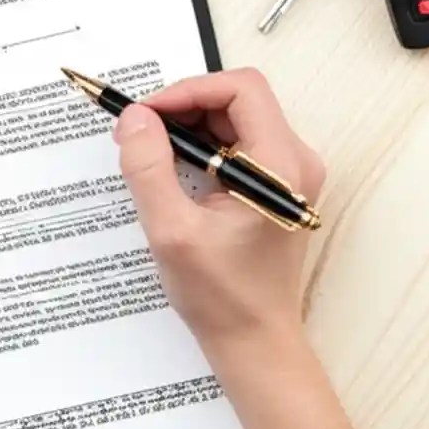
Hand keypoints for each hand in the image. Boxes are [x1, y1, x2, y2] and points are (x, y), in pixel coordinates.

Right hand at [116, 68, 366, 428]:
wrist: (254, 340)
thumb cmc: (221, 296)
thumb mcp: (171, 229)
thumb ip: (149, 167)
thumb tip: (134, 118)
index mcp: (280, 166)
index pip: (240, 88)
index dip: (188, 89)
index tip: (147, 113)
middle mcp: (294, 161)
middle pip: (237, 99)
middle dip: (183, 106)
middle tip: (139, 132)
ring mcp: (288, 173)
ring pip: (235, 119)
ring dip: (190, 126)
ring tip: (150, 153)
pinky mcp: (275, 185)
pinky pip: (237, 143)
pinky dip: (201, 146)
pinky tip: (172, 169)